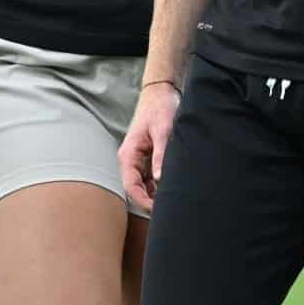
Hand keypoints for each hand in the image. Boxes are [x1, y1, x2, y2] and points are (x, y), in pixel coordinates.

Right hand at [118, 82, 179, 214]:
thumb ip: (160, 154)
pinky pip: (151, 180)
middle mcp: (131, 161)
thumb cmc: (160, 108)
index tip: (158, 211)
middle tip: (170, 211)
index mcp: (128, 155)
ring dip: (156, 196)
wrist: (161, 93)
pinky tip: (174, 190)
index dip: (143, 202)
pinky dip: (160, 187)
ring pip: (144, 187)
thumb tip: (159, 179)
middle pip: (136, 190)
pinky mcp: (148, 159)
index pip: (131, 187)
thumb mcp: (163, 130)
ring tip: (174, 202)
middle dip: (151, 203)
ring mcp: (139, 161)